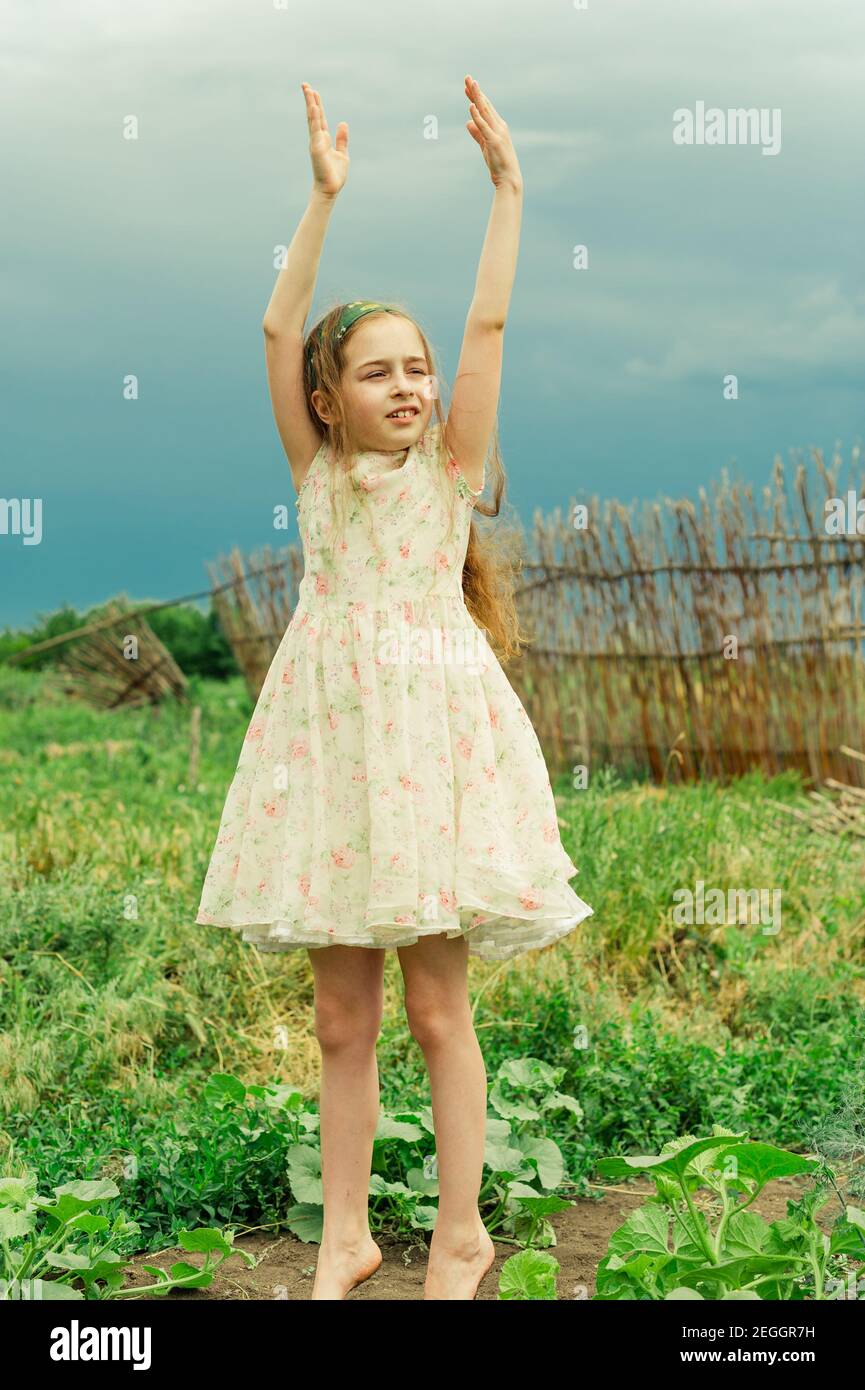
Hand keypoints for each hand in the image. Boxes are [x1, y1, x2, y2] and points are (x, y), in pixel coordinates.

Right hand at [302, 82, 348, 197]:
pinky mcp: (316, 147)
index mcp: (324, 139)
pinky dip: (314, 117)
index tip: (313, 91)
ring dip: (310, 104)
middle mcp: (318, 138)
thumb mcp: (342, 153)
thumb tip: (343, 123)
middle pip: (313, 115)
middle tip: (305, 84)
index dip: (317, 104)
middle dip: (310, 99)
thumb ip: (342, 139)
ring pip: (313, 119)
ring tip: (308, 89)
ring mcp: (316, 142)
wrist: (330, 189)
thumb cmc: (334, 175)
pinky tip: (313, 106)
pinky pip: (315, 129)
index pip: (320, 117)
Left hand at [464, 75, 521, 190]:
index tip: (468, 86)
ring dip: (477, 97)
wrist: (508, 178)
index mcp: (497, 126)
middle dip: (475, 91)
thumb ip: (477, 134)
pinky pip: (483, 126)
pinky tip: (471, 106)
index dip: (476, 96)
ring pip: (484, 111)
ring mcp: (497, 132)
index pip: (485, 108)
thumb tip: (468, 123)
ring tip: (470, 84)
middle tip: (467, 77)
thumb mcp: (485, 146)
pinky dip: (477, 116)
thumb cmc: (498, 163)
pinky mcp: (493, 141)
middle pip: (484, 105)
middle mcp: (499, 126)